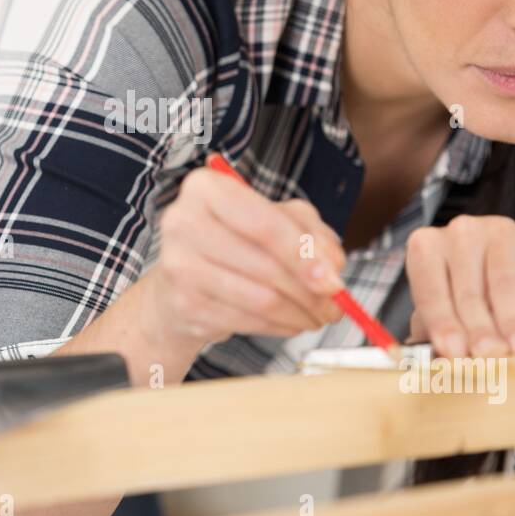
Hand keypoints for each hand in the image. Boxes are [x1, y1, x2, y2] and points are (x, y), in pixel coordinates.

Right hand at [142, 166, 347, 349]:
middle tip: (336, 304)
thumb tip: (331, 266)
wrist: (181, 281)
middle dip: (311, 291)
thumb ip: (310, 232)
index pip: (263, 222)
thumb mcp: (276, 219)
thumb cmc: (232, 242)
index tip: (334, 278)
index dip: (304, 253)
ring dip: (301, 313)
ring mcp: (179, 266)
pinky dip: (280, 327)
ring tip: (318, 315)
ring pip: (261, 299)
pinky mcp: (184, 305)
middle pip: (266, 265)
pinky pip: (248, 322)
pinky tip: (290, 321)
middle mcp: (183, 222)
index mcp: (206, 188)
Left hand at [405, 214, 514, 357]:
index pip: (430, 290)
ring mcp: (497, 234)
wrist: (508, 277)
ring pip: (504, 284)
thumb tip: (433, 367)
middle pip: (469, 290)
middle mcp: (459, 233)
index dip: (442, 323)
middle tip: (488, 355)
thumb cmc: (463, 300)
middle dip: (479, 329)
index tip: (453, 352)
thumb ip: (435, 337)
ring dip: (512, 321)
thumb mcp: (443, 314)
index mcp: (426, 248)